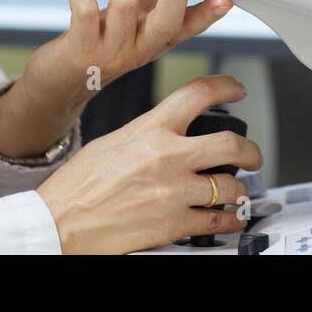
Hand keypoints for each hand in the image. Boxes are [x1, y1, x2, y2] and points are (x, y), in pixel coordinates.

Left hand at [0, 0, 233, 157]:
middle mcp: (139, 48)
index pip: (188, 28)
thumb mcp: (134, 23)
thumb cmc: (98, 45)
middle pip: (166, 23)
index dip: (208, 14)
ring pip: (124, 6)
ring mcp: (111, 50)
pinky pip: (86, 12)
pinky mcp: (80, 49)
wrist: (59, 84)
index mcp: (155, 41)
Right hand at [36, 75, 262, 253]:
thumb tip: (172, 132)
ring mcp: (172, 191)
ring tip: (238, 192)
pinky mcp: (172, 224)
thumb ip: (149, 134)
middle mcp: (166, 156)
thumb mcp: (113, 142)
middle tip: (253, 155)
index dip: (226, 87)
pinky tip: (228, 217)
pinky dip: (228, 219)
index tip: (237, 89)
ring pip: (230, 186)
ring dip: (240, 190)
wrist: (57, 223)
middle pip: (230, 143)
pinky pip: (216, 220)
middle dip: (251, 150)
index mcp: (150, 129)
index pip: (198, 94)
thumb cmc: (77, 186)